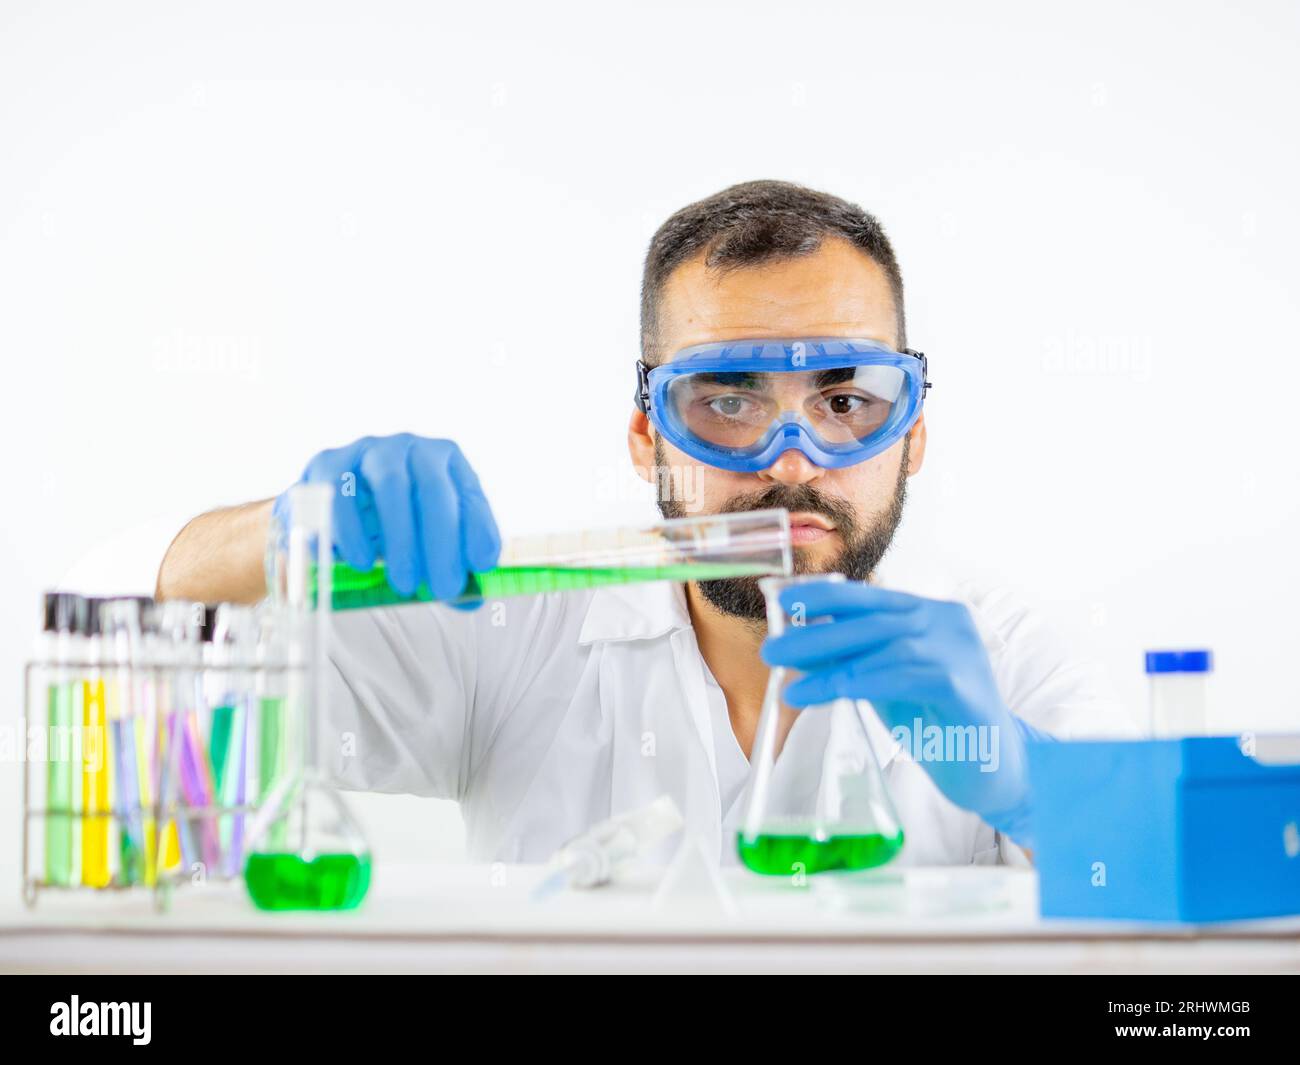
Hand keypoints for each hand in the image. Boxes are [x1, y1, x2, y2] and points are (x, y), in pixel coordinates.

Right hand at [274, 434, 500, 601]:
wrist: (334, 508)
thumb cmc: (396, 525)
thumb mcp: (428, 541)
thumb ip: (451, 565)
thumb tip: (470, 598)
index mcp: (448, 463)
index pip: (470, 496)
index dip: (479, 530)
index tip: (481, 566)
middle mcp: (412, 448)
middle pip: (433, 488)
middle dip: (442, 542)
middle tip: (444, 588)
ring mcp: (370, 451)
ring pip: (391, 485)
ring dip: (401, 538)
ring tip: (405, 582)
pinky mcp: (330, 463)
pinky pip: (341, 494)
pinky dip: (353, 532)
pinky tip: (363, 562)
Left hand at [759, 579, 1049, 847]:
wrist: (993, 772)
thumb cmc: (937, 723)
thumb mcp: (883, 683)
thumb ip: (850, 660)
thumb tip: (795, 645)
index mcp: (930, 614)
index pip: (871, 595)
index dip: (825, 594)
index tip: (782, 600)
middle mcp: (947, 622)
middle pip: (872, 618)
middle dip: (816, 632)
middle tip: (771, 649)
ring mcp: (960, 651)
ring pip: (884, 645)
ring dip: (829, 662)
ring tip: (786, 680)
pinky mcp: (964, 686)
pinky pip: (903, 676)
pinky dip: (858, 682)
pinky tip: (825, 692)